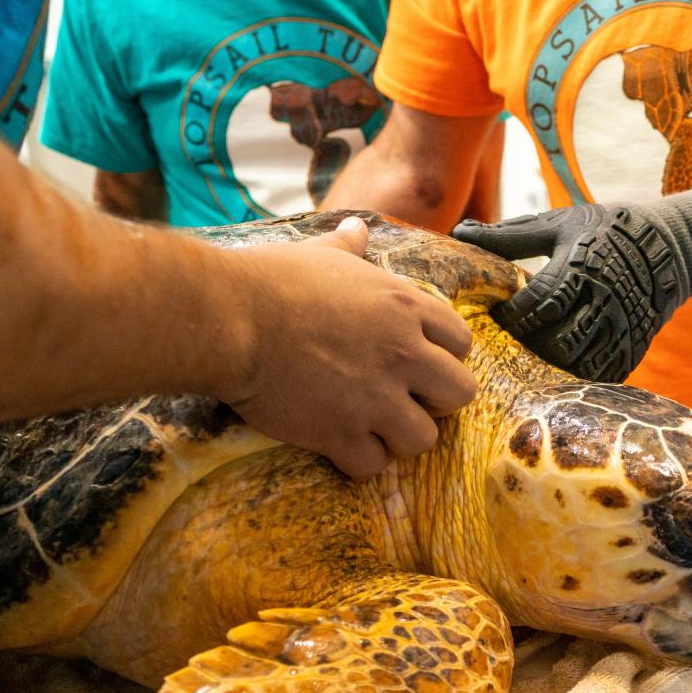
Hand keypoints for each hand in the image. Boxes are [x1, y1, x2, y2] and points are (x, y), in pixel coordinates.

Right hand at [219, 217, 476, 477]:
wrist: (230, 319)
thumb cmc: (271, 281)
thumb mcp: (319, 254)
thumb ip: (348, 246)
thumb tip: (356, 228)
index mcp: (404, 307)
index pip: (461, 342)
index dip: (443, 355)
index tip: (418, 361)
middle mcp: (402, 354)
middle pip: (460, 394)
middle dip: (436, 401)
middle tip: (404, 398)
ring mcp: (375, 398)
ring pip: (424, 439)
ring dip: (400, 436)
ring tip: (373, 426)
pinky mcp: (341, 433)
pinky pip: (375, 465)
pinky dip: (359, 459)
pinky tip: (340, 442)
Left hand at [454, 188, 691, 381]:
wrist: (672, 247)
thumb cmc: (607, 229)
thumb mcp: (559, 223)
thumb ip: (508, 235)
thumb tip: (459, 232)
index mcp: (580, 267)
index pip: (536, 303)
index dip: (509, 315)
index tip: (493, 316)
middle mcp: (603, 301)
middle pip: (555, 341)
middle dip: (525, 346)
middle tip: (505, 344)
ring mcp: (622, 329)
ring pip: (576, 364)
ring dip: (547, 364)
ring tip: (526, 357)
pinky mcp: (633, 348)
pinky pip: (599, 375)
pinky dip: (574, 375)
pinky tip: (555, 366)